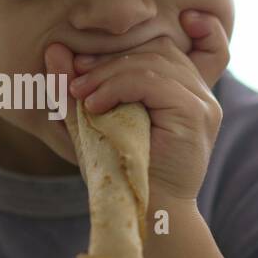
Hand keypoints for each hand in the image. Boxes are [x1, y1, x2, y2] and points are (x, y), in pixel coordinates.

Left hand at [60, 10, 228, 207]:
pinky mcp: (195, 115)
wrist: (144, 213)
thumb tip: (55, 50)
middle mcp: (200, 94)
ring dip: (108, 73)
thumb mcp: (93, 122)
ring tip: (80, 95)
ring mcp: (202, 103)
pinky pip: (154, 82)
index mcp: (184, 94)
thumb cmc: (119, 172)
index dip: (129, 43)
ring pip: (153, 62)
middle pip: (157, 49)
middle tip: (75, 78)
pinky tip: (95, 105)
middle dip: (110, 59)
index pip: (167, 46)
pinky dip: (118, 87)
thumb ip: (78, 88)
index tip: (83, 61)